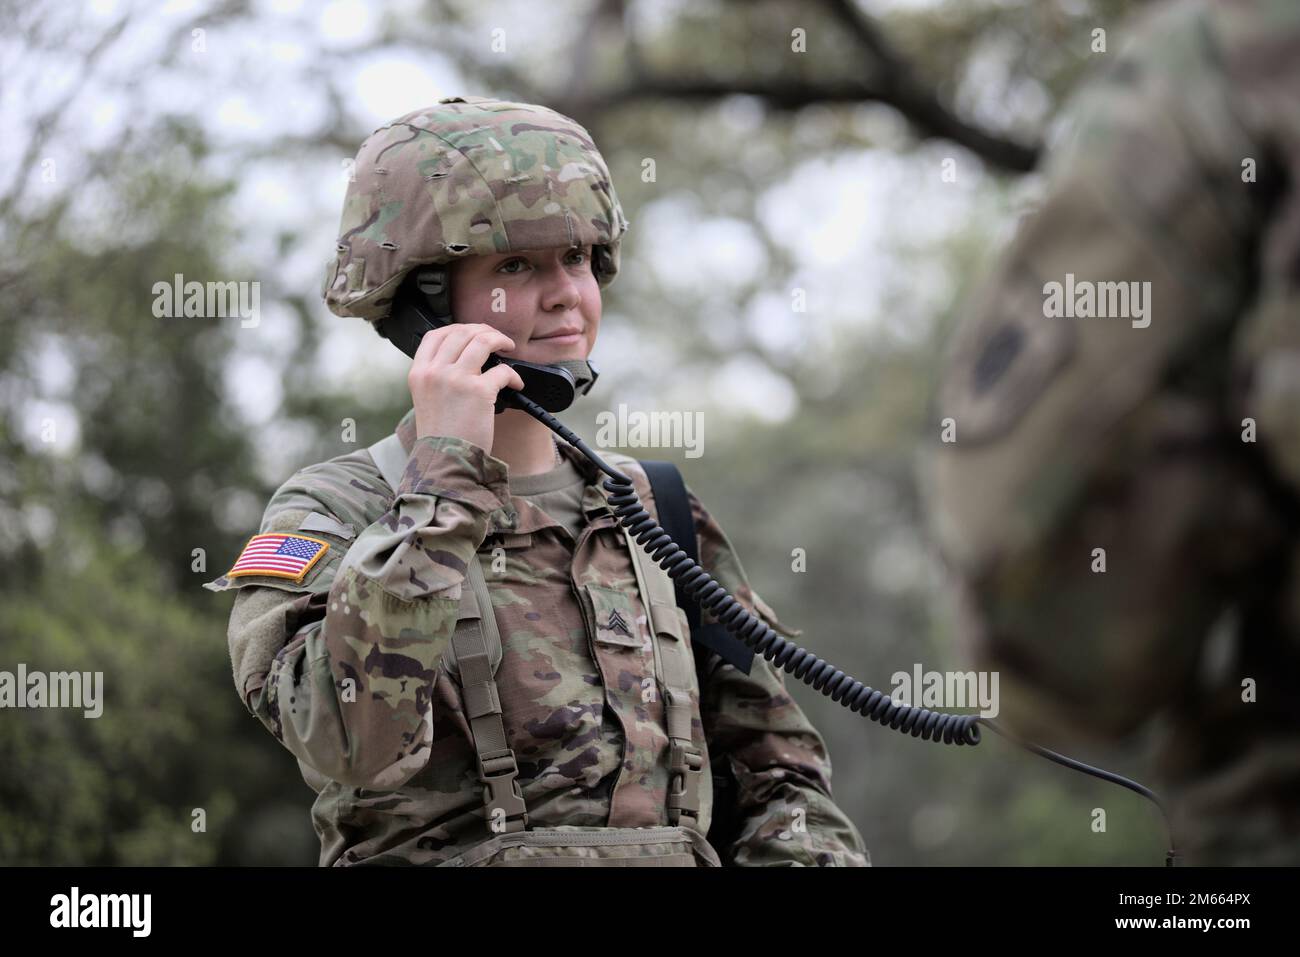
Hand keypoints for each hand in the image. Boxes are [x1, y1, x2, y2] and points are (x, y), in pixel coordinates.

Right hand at [407, 323, 525, 450]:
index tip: (473, 333)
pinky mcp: (478, 391)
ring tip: (509, 348)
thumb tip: (468, 355)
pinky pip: (502, 370)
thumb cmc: (441, 434)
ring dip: (501, 340)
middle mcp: (434, 371)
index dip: (458, 328)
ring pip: (482, 341)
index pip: (435, 335)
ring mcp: (456, 379)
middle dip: (484, 330)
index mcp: (419, 372)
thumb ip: (438, 375)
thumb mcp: (427, 398)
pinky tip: (516, 383)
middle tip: (497, 339)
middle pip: (461, 332)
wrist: (445, 460)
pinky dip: (514, 375)